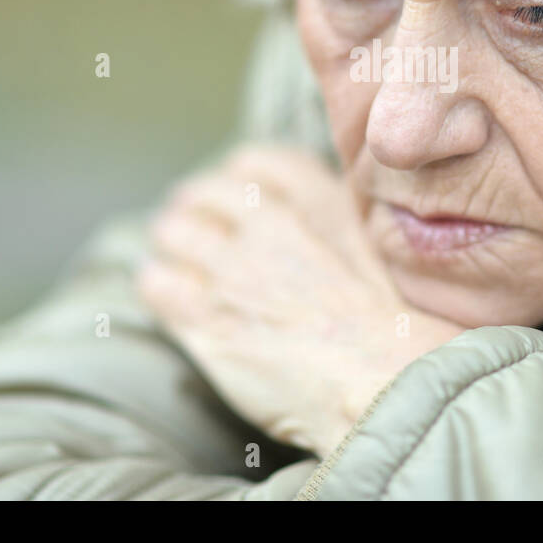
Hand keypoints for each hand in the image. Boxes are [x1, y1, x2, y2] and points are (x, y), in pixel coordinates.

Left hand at [135, 144, 467, 456]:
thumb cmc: (385, 325)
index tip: (235, 199)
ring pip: (171, 232)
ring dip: (172, 247)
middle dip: (193, 210)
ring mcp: (233, 269)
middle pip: (202, 192)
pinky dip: (160, 287)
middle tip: (195, 231)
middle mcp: (270, 223)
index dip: (236, 180)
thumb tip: (303, 208)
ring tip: (180, 265)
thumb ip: (333, 215)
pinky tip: (175, 301)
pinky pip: (156, 283)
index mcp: (316, 199)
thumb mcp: (372, 246)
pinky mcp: (206, 316)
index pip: (253, 161)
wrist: (378, 381)